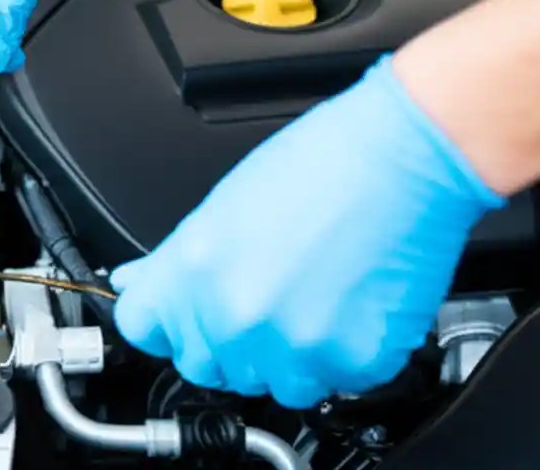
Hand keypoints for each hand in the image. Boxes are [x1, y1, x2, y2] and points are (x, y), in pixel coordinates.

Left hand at [111, 57, 504, 407]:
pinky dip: (346, 355)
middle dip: (232, 339)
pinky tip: (351, 302)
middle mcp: (235, 318)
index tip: (188, 311)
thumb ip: (175, 262)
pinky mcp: (351, 362)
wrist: (403, 156)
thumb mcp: (223, 206)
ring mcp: (293, 347)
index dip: (170, 319)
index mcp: (192, 273)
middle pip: (207, 364)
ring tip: (317, 292)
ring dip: (292, 354)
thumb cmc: (320, 166)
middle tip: (272, 290)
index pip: (142, 330)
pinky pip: (336, 382)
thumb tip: (136, 283)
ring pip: (274, 384)